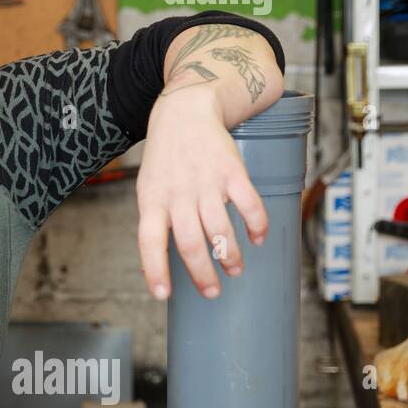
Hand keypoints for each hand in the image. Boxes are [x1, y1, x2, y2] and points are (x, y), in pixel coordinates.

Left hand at [135, 87, 268, 300]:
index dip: (155, 269)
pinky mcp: (232, 172)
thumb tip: (156, 266)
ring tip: (234, 269)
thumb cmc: (165, 161)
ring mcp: (206, 183)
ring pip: (221, 230)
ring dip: (230, 256)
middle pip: (191, 243)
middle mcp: (178, 194)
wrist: (184, 113)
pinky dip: (257, 226)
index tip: (163, 294)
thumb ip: (155, 223)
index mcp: (153, 200)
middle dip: (203, 274)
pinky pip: (250, 205)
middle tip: (212, 292)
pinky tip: (258, 238)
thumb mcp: (149, 190)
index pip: (149, 241)